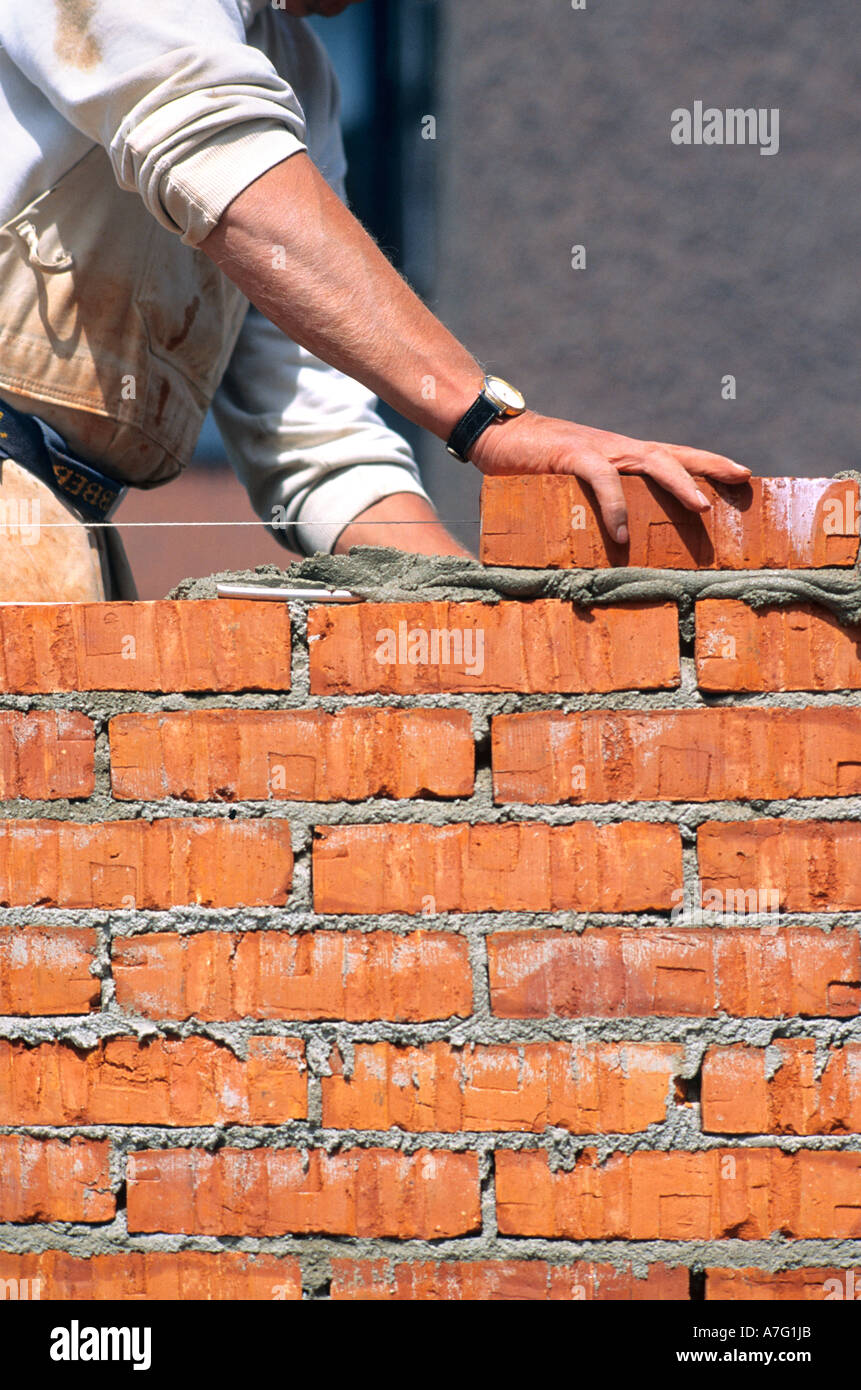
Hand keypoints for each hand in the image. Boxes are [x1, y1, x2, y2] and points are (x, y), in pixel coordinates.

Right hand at [470, 410, 750, 543]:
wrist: (496, 432)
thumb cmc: (533, 464)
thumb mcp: (572, 485)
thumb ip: (592, 506)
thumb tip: (608, 546)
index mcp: (621, 455)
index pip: (674, 456)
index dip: (709, 464)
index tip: (743, 476)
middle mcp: (617, 449)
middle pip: (674, 454)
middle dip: (711, 467)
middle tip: (742, 481)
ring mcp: (597, 450)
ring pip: (650, 460)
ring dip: (679, 483)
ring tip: (702, 507)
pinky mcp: (572, 456)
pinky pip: (602, 480)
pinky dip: (615, 507)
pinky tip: (621, 534)